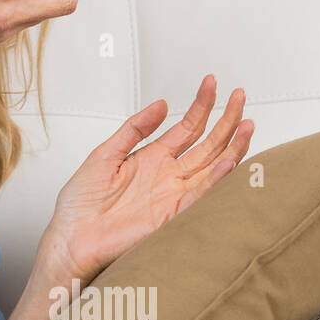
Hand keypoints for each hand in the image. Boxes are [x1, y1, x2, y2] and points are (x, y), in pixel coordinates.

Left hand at [41, 74, 255, 284]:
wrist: (71, 237)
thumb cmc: (81, 202)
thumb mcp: (105, 153)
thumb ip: (134, 128)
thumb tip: (161, 103)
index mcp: (152, 159)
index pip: (187, 128)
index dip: (202, 105)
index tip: (212, 83)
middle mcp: (169, 175)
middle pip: (207, 143)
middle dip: (225, 119)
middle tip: (240, 95)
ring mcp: (174, 194)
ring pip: (213, 167)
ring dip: (232, 146)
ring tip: (247, 124)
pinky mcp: (173, 216)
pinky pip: (201, 195)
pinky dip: (218, 179)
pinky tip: (230, 161)